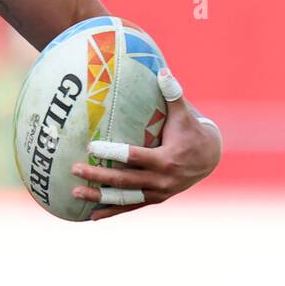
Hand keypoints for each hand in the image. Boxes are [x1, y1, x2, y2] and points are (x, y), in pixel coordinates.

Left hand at [69, 67, 221, 220]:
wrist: (210, 158)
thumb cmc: (191, 131)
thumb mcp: (184, 114)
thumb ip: (172, 93)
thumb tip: (161, 70)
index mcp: (167, 159)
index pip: (134, 156)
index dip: (113, 153)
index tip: (91, 147)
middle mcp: (162, 180)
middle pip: (124, 180)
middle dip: (98, 176)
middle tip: (74, 169)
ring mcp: (158, 193)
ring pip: (124, 198)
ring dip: (99, 197)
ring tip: (75, 192)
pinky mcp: (155, 199)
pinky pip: (130, 206)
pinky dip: (112, 211)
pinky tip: (91, 215)